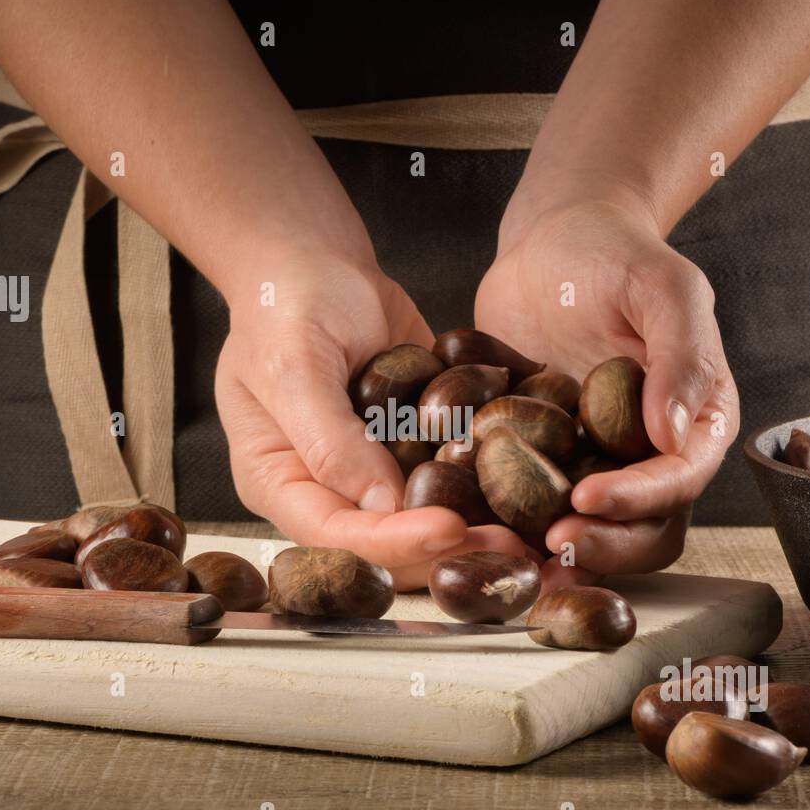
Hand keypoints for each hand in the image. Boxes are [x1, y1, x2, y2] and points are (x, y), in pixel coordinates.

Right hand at [217, 250, 531, 588]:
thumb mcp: (294, 365)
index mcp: (277, 482)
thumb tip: (381, 507)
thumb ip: (329, 439)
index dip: (394, 543)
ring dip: (476, 529)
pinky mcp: (410, 448)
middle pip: (386, 545)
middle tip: (511, 541)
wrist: (316, 261)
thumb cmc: (286, 304)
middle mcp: (325, 490)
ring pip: (424, 522)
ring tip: (531, 528)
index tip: (451, 529)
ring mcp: (372, 472)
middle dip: (447, 548)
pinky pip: (448, 480)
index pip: (336, 536)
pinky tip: (532, 488)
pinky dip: (486, 489)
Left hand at [475, 194, 738, 580]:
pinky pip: (523, 504)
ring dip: (547, 549)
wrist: (551, 240)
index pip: (678, 481)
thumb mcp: (663, 287)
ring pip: (581, 530)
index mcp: (694, 423)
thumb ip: (681, 354)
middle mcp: (648, 457)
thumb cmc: (618, 253)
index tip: (587, 500)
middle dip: (599, 545)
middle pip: (639, 528)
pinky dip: (499, 518)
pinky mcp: (541, 461)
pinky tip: (463, 519)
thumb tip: (676, 434)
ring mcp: (592, 464)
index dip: (637, 501)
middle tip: (548, 543)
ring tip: (505, 553)